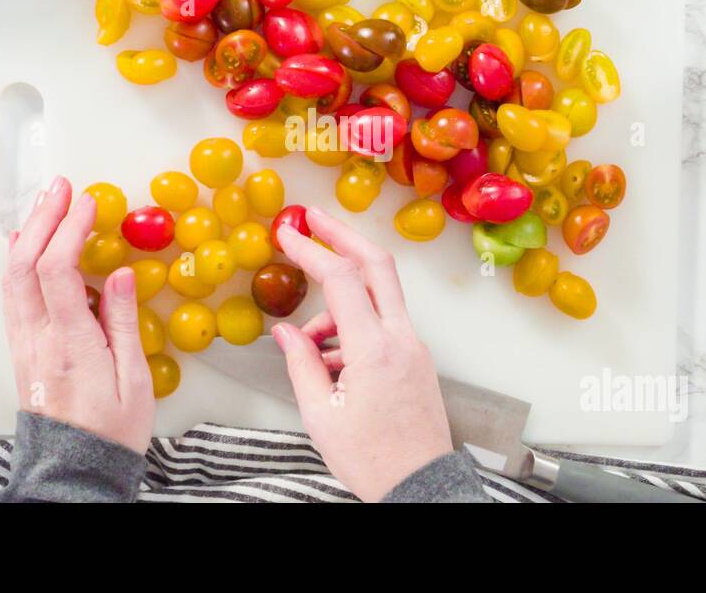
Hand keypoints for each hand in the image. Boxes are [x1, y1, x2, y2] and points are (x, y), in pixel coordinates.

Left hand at [2, 175, 153, 453]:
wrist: (74, 473)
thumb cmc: (111, 432)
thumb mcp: (132, 380)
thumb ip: (122, 323)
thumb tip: (117, 274)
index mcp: (69, 345)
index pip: (57, 270)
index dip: (69, 228)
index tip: (88, 203)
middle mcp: (37, 340)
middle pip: (24, 264)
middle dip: (42, 218)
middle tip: (61, 187)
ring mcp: (24, 343)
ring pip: (12, 277)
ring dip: (27, 233)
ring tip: (45, 204)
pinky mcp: (22, 349)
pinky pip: (13, 294)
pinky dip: (19, 261)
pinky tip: (25, 246)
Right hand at [272, 207, 452, 501]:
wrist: (419, 486)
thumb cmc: (373, 460)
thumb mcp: (321, 416)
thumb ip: (301, 364)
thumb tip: (286, 333)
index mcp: (375, 350)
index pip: (341, 279)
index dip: (311, 250)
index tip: (287, 234)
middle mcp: (401, 339)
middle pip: (377, 264)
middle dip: (343, 234)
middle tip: (313, 218)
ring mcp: (413, 347)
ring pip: (378, 295)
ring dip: (340, 300)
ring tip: (311, 345)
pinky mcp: (415, 358)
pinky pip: (382, 322)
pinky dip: (354, 324)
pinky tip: (332, 360)